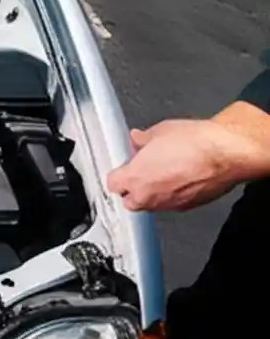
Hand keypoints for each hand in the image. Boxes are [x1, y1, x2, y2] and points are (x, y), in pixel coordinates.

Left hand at [106, 108, 269, 210]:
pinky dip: (172, 194)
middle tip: (142, 171)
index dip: (119, 174)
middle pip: (129, 200)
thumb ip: (142, 139)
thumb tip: (137, 138)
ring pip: (150, 204)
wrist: (227, 154)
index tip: (124, 166)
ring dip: (152, 192)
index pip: (112, 184)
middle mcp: (148, 196)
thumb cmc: (195, 142)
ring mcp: (167, 204)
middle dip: (133, 188)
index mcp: (134, 178)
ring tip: (165, 173)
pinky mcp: (186, 207)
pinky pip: (171, 203)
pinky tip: (181, 179)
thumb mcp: (160, 131)